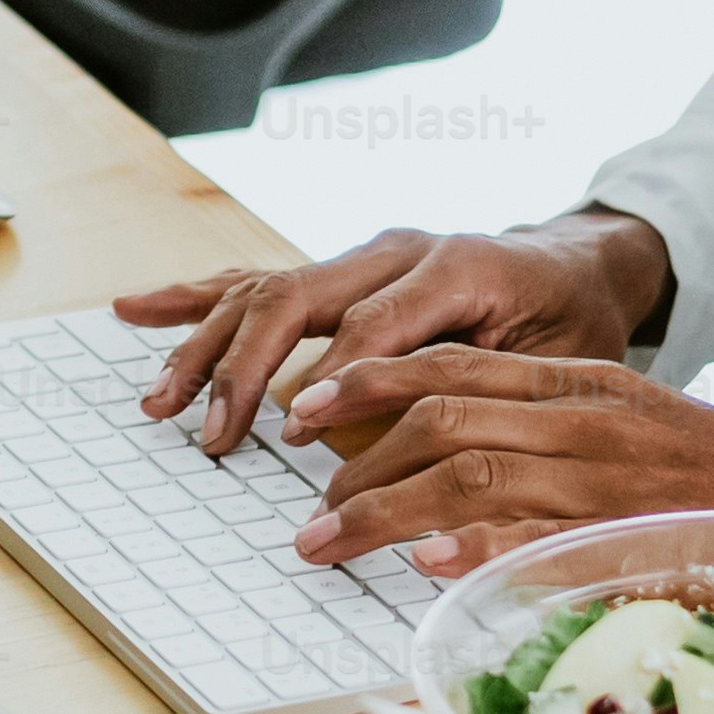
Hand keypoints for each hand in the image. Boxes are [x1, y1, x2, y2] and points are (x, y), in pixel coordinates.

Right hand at [122, 212, 665, 460]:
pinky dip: (194, 298)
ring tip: (161, 402)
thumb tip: (426, 463)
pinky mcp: (336, 270)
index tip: (291, 434)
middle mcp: (397, 249)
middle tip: (212, 434)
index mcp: (458, 267)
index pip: (374, 323)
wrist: (577, 265)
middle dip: (245, 368)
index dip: (331, 378)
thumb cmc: (573, 328)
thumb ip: (494, 399)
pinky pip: (255, 281)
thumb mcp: (560, 368)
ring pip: (264, 290)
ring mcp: (358, 255)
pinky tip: (136, 310)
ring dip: (206, 346)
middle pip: (299, 297)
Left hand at [280, 350, 713, 582]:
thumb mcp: (636, 437)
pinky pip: (536, 537)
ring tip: (326, 544)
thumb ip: (556, 444)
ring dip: (382, 510)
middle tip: (307, 512)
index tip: (309, 404)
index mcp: (588, 387)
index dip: (370, 382)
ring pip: (466, 474)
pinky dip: (475, 547)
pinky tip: (426, 562)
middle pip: (441, 419)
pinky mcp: (631, 535)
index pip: (455, 369)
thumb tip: (461, 488)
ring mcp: (607, 476)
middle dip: (356, 461)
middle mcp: (588, 419)